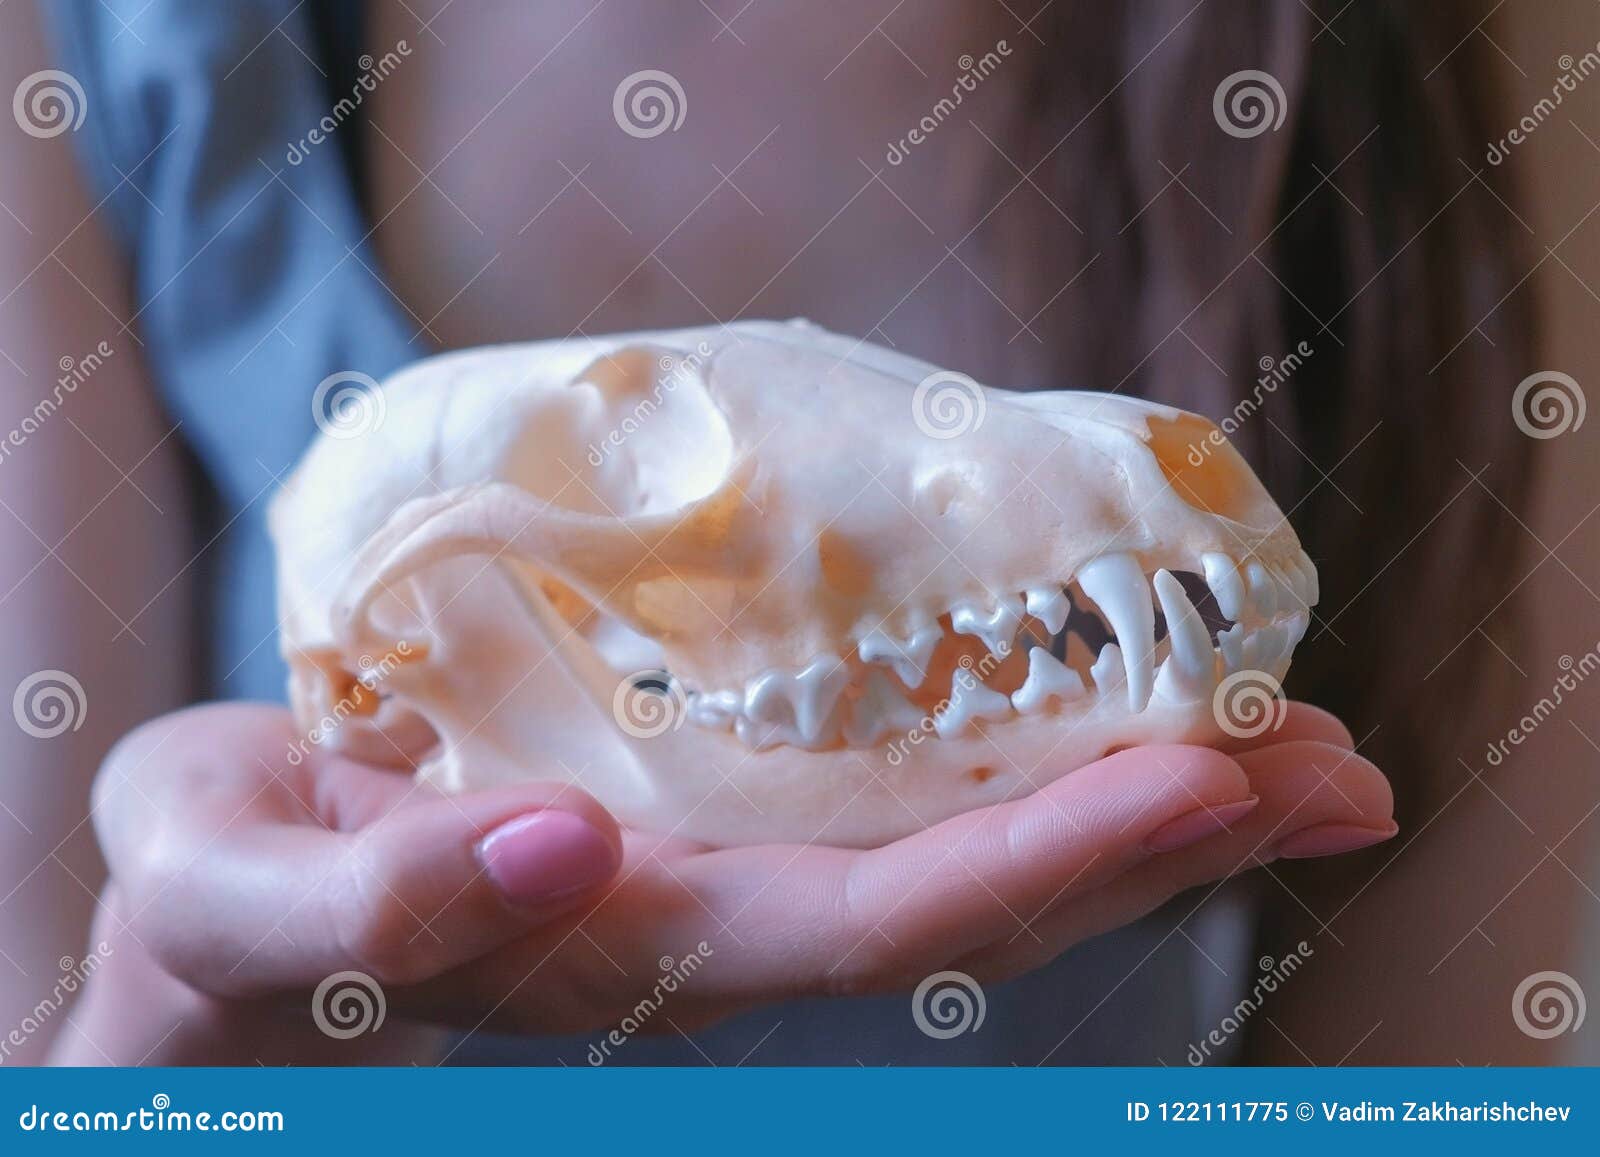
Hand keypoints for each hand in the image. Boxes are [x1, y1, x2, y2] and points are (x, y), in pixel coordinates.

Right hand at [67, 701, 1392, 1061]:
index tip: (1212, 782)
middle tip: (1343, 766)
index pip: (869, 927)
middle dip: (1159, 835)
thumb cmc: (219, 901)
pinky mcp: (705, 781)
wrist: (219, 897)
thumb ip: (369, 904)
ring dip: (1137, 791)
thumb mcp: (230, 899)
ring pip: (959, 832)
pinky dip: (1022, 733)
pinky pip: (895, 765)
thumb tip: (553, 854)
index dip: (1042, 865)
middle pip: (972, 892)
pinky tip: (1120, 684)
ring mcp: (720, 852)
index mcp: (621, 951)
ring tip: (1304, 742)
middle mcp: (707, 914)